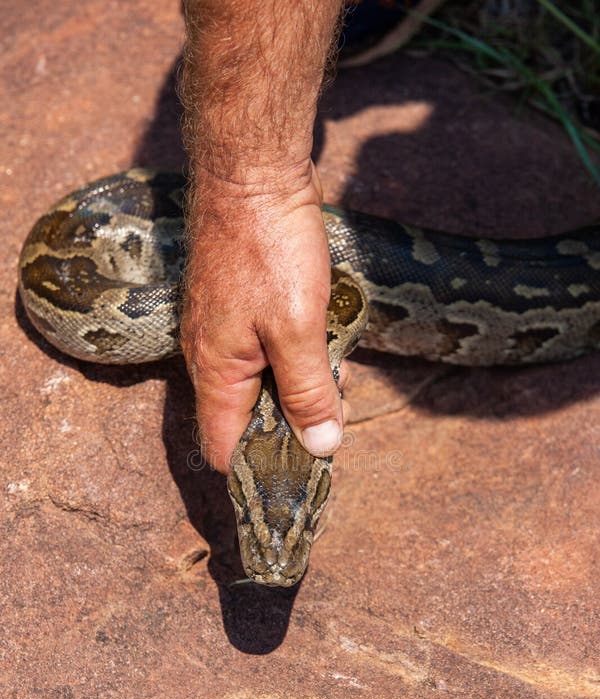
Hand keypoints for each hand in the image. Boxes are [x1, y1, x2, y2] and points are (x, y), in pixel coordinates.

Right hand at [181, 160, 348, 473]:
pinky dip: (291, 360)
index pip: (221, 447)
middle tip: (330, 427)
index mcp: (214, 370)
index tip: (298, 475)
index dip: (256, 468)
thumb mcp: (298, 329)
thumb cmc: (270, 248)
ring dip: (294, 391)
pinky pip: (262, 351)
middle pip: (240, 419)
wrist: (253, 171)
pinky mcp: (239, 304)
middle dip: (284, 429)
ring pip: (255, 383)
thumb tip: (320, 447)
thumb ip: (307, 391)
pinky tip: (323, 350)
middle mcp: (209, 355)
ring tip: (334, 388)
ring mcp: (222, 328)